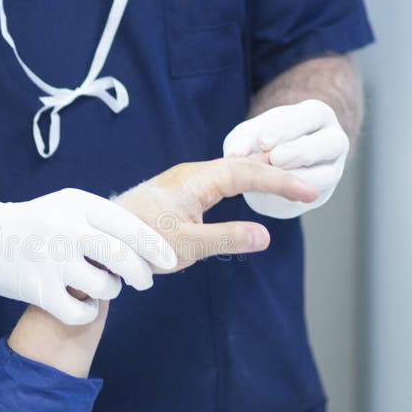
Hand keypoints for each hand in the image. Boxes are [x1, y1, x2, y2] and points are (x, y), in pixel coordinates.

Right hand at [0, 182, 175, 325]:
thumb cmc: (35, 224)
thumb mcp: (67, 207)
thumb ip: (102, 222)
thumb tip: (148, 245)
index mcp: (79, 205)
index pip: (129, 227)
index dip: (155, 247)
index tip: (169, 262)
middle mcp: (66, 228)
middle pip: (122, 257)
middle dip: (140, 274)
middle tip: (143, 283)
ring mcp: (51, 259)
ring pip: (105, 287)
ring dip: (111, 292)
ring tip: (101, 288)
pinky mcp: (37, 288)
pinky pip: (80, 311)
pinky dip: (88, 313)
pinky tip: (82, 305)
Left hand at [115, 156, 317, 270]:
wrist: (102, 239)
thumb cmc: (139, 242)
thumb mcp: (186, 246)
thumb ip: (226, 238)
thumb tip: (265, 235)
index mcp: (197, 180)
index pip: (250, 173)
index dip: (282, 181)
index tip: (309, 193)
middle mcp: (193, 174)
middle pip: (245, 165)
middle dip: (279, 171)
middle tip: (310, 183)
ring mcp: (186, 181)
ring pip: (233, 170)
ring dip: (262, 173)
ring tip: (291, 176)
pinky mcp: (181, 192)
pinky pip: (222, 179)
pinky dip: (245, 181)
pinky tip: (251, 185)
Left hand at [222, 99, 348, 218]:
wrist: (271, 166)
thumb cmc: (262, 142)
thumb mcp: (250, 135)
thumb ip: (243, 140)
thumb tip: (235, 154)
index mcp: (316, 115)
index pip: (310, 115)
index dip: (287, 129)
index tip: (264, 142)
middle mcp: (332, 138)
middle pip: (330, 142)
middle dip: (300, 152)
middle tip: (275, 159)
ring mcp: (332, 166)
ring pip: (328, 173)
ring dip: (300, 178)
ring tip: (276, 179)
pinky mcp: (324, 190)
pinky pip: (317, 194)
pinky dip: (297, 194)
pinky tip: (280, 193)